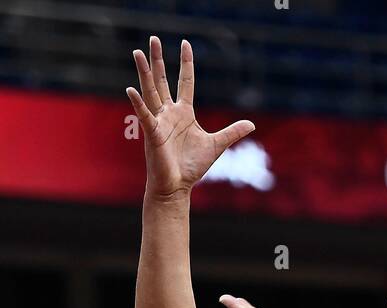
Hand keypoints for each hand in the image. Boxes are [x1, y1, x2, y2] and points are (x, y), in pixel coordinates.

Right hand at [127, 37, 254, 197]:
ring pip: (150, 91)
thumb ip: (232, 132)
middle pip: (162, 80)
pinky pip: (145, 116)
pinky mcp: (153, 134)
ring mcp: (159, 122)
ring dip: (144, 73)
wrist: (177, 187)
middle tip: (154, 38)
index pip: (185, 81)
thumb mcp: (217, 145)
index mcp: (184, 113)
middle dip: (158, 60)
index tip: (186, 44)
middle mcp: (168, 113)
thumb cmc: (192, 167)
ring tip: (138, 53)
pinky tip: (130, 89)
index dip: (186, 63)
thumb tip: (251, 124)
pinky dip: (138, 104)